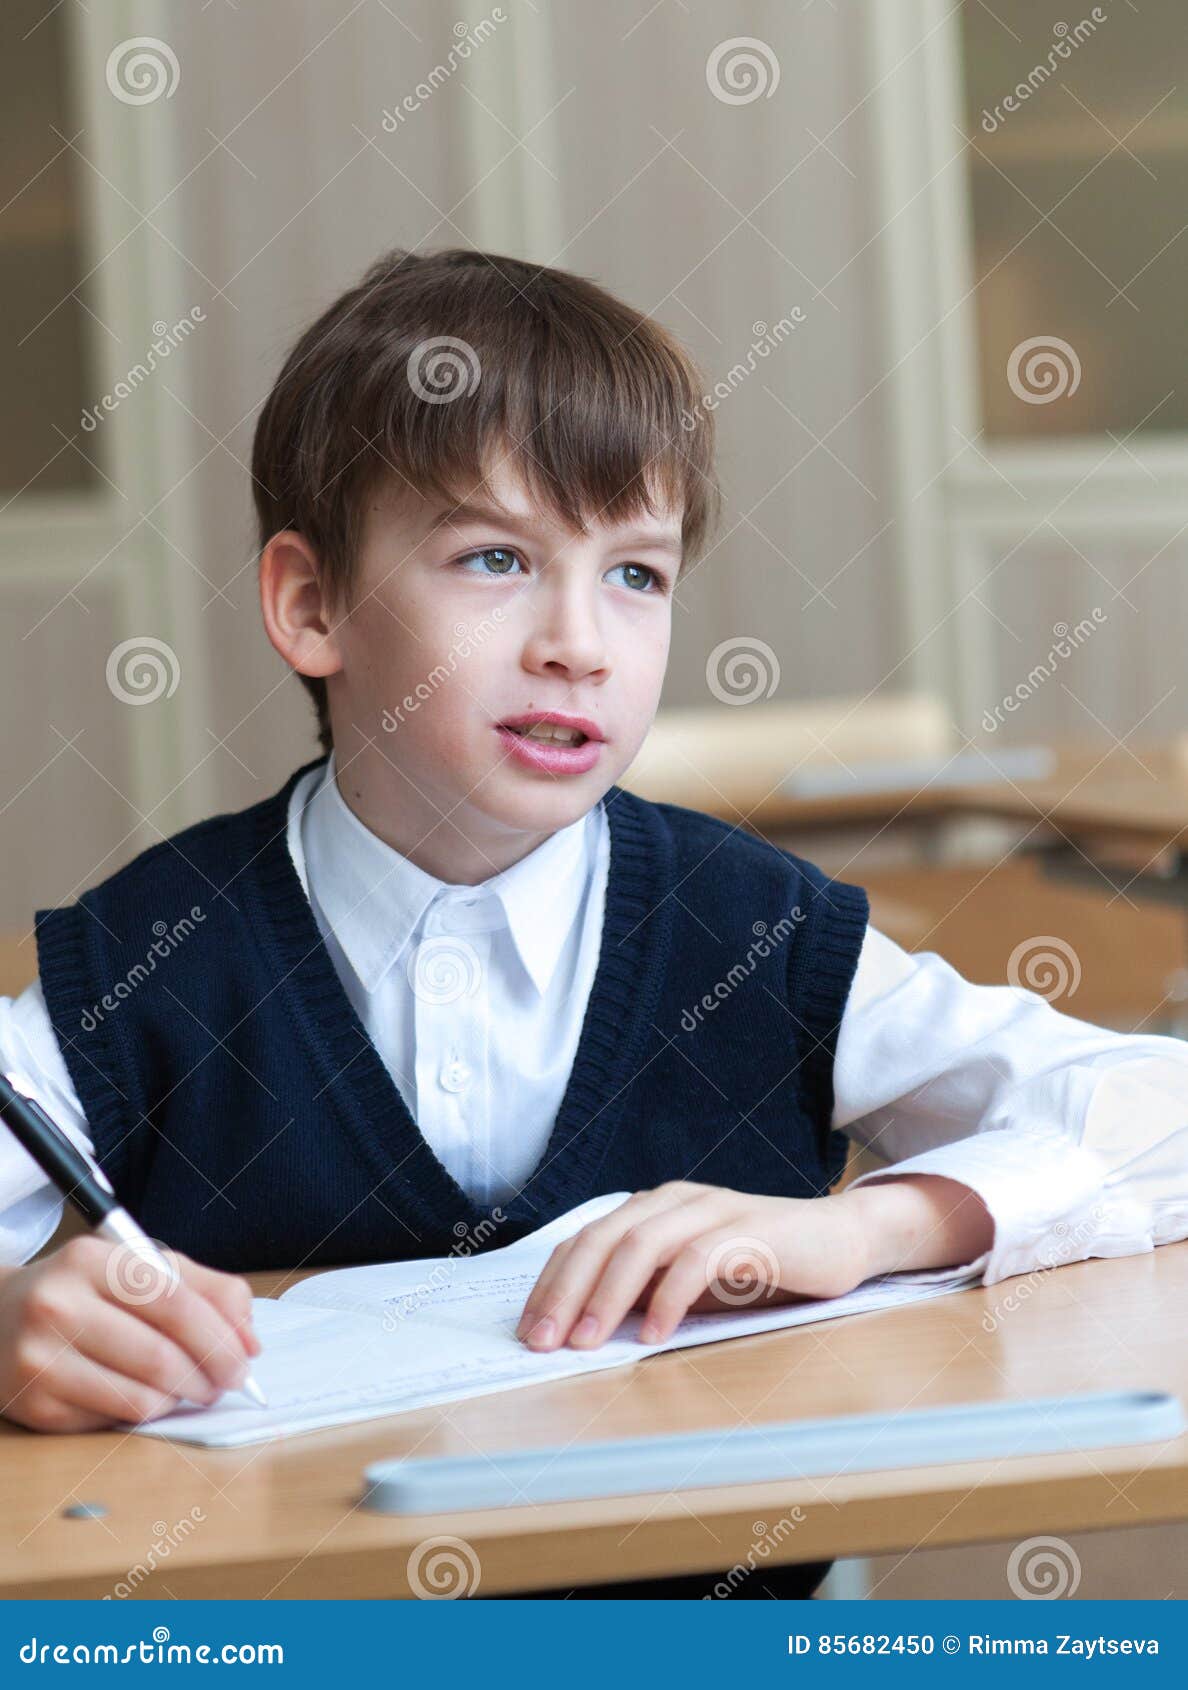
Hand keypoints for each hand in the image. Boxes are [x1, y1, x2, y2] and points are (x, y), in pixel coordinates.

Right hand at [0, 1236, 260, 1432]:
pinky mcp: (33, 1406)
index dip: (218, 1337)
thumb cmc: (87, 1291)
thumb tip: (251, 1340)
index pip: (172, 1302)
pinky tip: (145, 1396)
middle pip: (159, 1356)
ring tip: (189, 1389)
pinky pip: (111, 1420)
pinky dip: (143, 1413)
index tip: (244, 1361)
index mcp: (91, 1261)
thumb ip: (208, 1290)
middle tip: (226, 1383)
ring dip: (180, 1400)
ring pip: (139, 1398)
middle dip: (208, 1377)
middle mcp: (57, 1306)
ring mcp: (40, 1359)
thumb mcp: (142, 1269)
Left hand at [514, 1181, 871, 1352]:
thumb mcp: (690, 1281)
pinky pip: (697, 1260)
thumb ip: (646, 1292)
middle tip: (542, 1340)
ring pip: (642, 1245)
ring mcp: (712, 1209)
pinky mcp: (750, 1229)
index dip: (551, 1284)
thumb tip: (585, 1330)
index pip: (585, 1240)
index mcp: (653, 1208)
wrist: (841, 1240)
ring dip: (607, 1296)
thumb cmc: (760, 1266)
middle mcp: (675, 1200)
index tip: (528, 1330)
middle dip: (566, 1291)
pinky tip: (654, 1335)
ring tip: (586, 1341)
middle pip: (603, 1238)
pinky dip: (669, 1298)